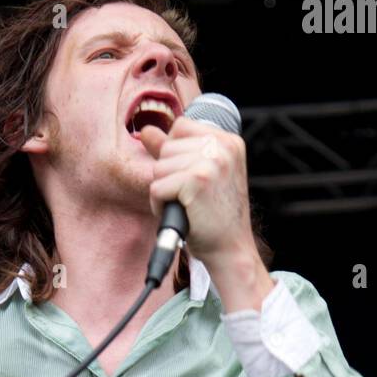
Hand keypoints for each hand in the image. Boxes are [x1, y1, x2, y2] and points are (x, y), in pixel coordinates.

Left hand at [138, 117, 257, 266]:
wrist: (230, 249)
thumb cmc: (215, 217)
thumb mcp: (198, 175)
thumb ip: (173, 150)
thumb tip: (145, 130)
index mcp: (228, 141)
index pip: (180, 127)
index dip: (175, 155)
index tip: (190, 178)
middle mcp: (223, 146)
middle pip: (167, 148)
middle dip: (169, 176)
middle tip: (190, 198)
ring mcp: (211, 161)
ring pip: (158, 168)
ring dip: (164, 192)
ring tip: (186, 207)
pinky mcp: (196, 180)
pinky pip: (157, 188)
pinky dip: (161, 206)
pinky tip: (182, 214)